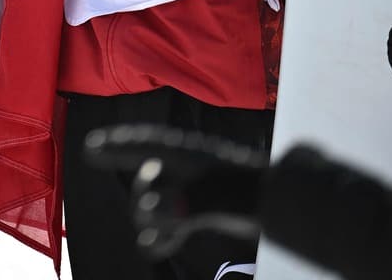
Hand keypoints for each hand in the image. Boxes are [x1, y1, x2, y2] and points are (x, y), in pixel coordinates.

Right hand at [84, 124, 264, 258]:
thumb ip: (189, 199)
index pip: (154, 145)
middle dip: (144, 193)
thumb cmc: (267, 198)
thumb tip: (150, 207)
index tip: (91, 147)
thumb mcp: (230, 196)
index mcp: (199, 155)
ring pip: (156, 205)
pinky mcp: (204, 218)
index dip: (121, 144)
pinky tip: (157, 245)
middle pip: (151, 178)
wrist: (300, 212)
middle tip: (151, 212)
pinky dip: (160, 236)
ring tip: (160, 234)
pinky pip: (169, 226)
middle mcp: (193, 172)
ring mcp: (197, 195)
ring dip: (150, 220)